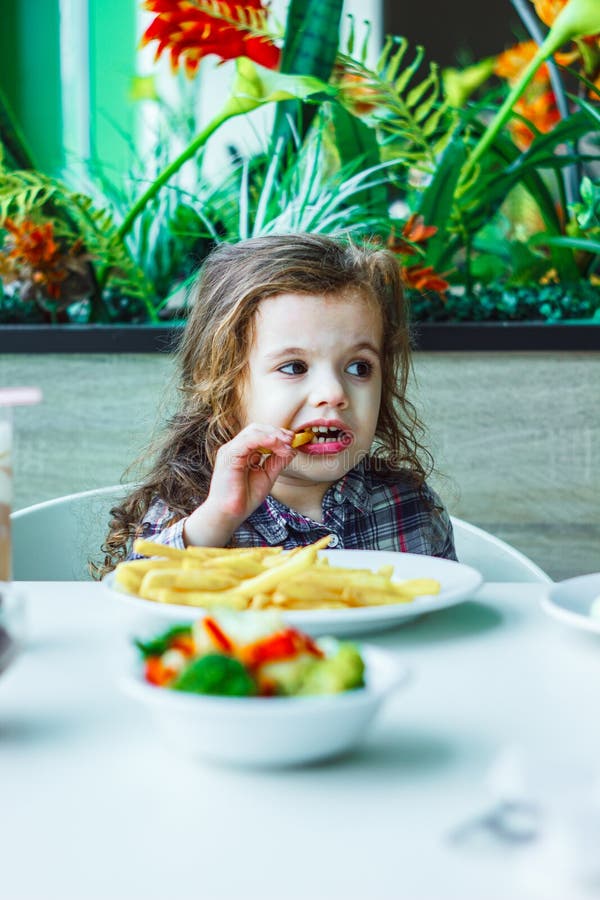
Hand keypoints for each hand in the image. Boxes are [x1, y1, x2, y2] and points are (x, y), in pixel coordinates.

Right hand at [183, 424, 296, 546]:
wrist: (228, 514)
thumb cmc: (243, 499)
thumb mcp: (267, 476)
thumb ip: (277, 462)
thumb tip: (292, 449)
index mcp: (242, 452)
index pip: (260, 434)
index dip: (278, 434)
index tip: (293, 440)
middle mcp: (235, 448)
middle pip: (257, 428)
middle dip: (278, 432)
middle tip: (293, 439)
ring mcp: (230, 451)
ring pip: (253, 431)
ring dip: (274, 436)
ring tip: (287, 444)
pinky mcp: (228, 456)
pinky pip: (247, 441)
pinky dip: (264, 439)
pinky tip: (276, 443)